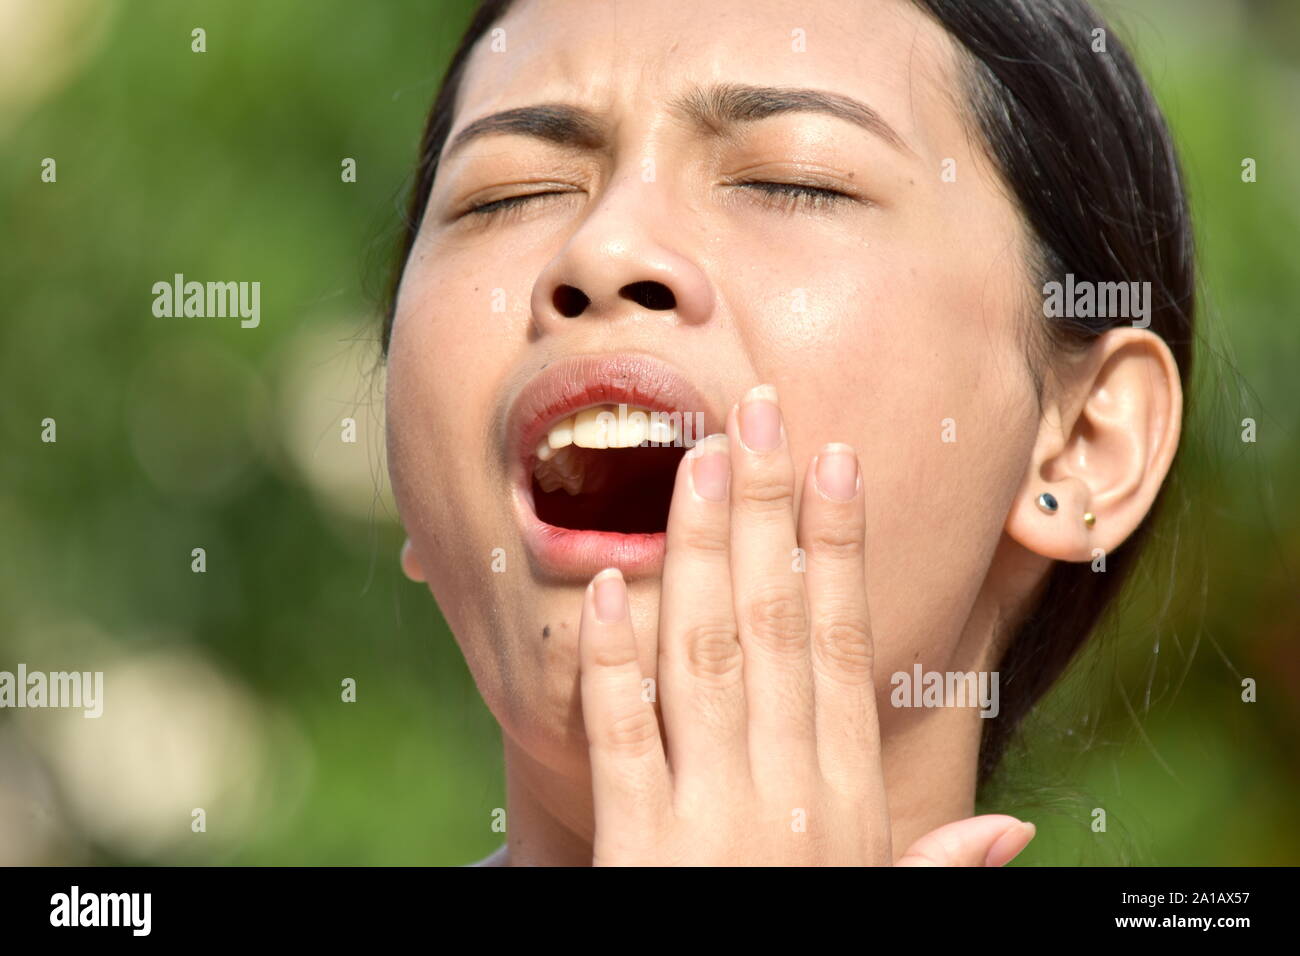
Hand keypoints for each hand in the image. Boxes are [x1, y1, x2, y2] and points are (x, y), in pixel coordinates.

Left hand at [577, 384, 1035, 865]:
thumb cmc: (804, 948)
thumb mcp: (881, 910)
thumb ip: (939, 867)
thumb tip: (1014, 831)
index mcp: (844, 798)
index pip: (845, 643)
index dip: (841, 547)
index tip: (838, 462)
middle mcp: (783, 792)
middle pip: (777, 624)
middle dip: (769, 512)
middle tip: (756, 414)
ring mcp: (707, 817)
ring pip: (705, 656)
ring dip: (701, 552)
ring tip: (694, 463)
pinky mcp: (634, 850)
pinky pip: (620, 737)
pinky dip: (614, 659)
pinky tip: (611, 584)